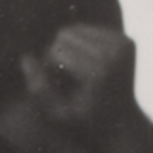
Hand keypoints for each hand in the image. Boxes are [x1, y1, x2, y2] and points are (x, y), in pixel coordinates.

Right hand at [23, 22, 151, 152]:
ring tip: (74, 70)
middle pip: (67, 34)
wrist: (120, 123)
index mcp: (97, 72)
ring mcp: (123, 45)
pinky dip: (84, 45)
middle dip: (58, 52)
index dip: (48, 66)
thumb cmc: (82, 121)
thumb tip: (25, 57)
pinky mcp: (127, 41)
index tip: (54, 84)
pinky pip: (92, 30)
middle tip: (63, 76)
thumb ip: (38, 87)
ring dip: (70, 47)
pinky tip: (86, 64)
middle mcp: (113, 54)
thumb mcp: (56, 113)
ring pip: (78, 28)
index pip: (57, 50)